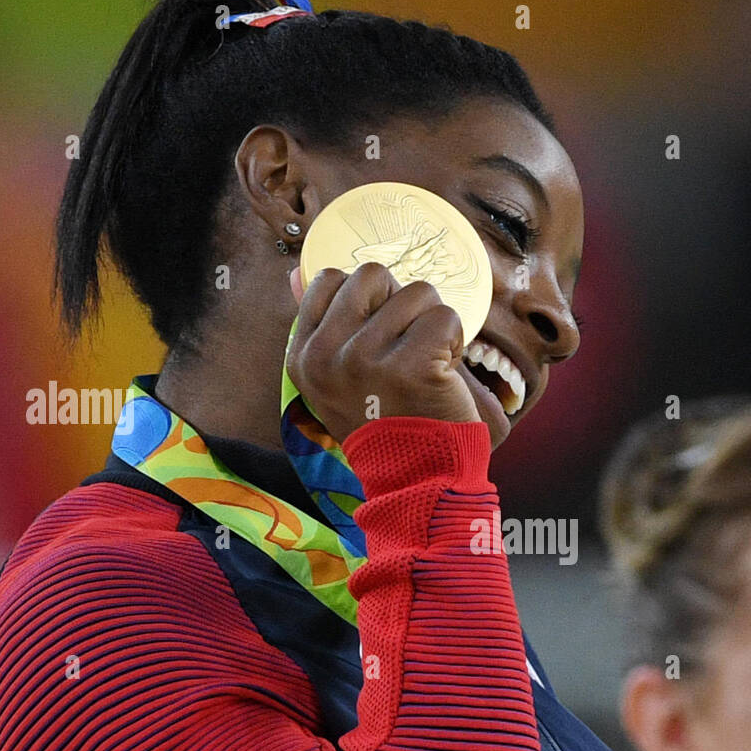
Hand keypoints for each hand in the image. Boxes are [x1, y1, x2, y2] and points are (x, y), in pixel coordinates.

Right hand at [286, 264, 480, 442]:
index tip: (379, 336)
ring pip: (418, 292)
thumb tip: (295, 270)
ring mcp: (365, 360)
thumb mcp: (333, 378)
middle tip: (408, 347)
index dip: (366, 299)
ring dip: (432, 324)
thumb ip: (318, 323)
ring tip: (427, 365)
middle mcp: (326, 356)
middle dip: (401, 303)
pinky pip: (446, 317)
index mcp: (304, 356)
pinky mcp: (410, 366)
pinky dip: (456, 341)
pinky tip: (444, 372)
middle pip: (372, 275)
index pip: (328, 280)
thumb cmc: (382, 423)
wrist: (415, 479)